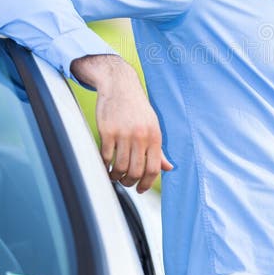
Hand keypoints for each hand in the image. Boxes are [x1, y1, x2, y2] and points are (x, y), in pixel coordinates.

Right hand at [71, 54, 172, 192]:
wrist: (120, 85)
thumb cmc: (137, 108)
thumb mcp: (153, 126)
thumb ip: (159, 149)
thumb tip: (169, 168)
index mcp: (155, 136)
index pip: (154, 169)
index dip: (146, 184)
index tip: (140, 189)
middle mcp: (140, 136)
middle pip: (136, 171)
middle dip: (129, 183)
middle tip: (125, 182)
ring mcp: (123, 133)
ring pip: (120, 167)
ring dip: (116, 177)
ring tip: (114, 175)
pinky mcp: (107, 131)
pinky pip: (105, 156)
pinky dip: (104, 166)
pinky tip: (105, 166)